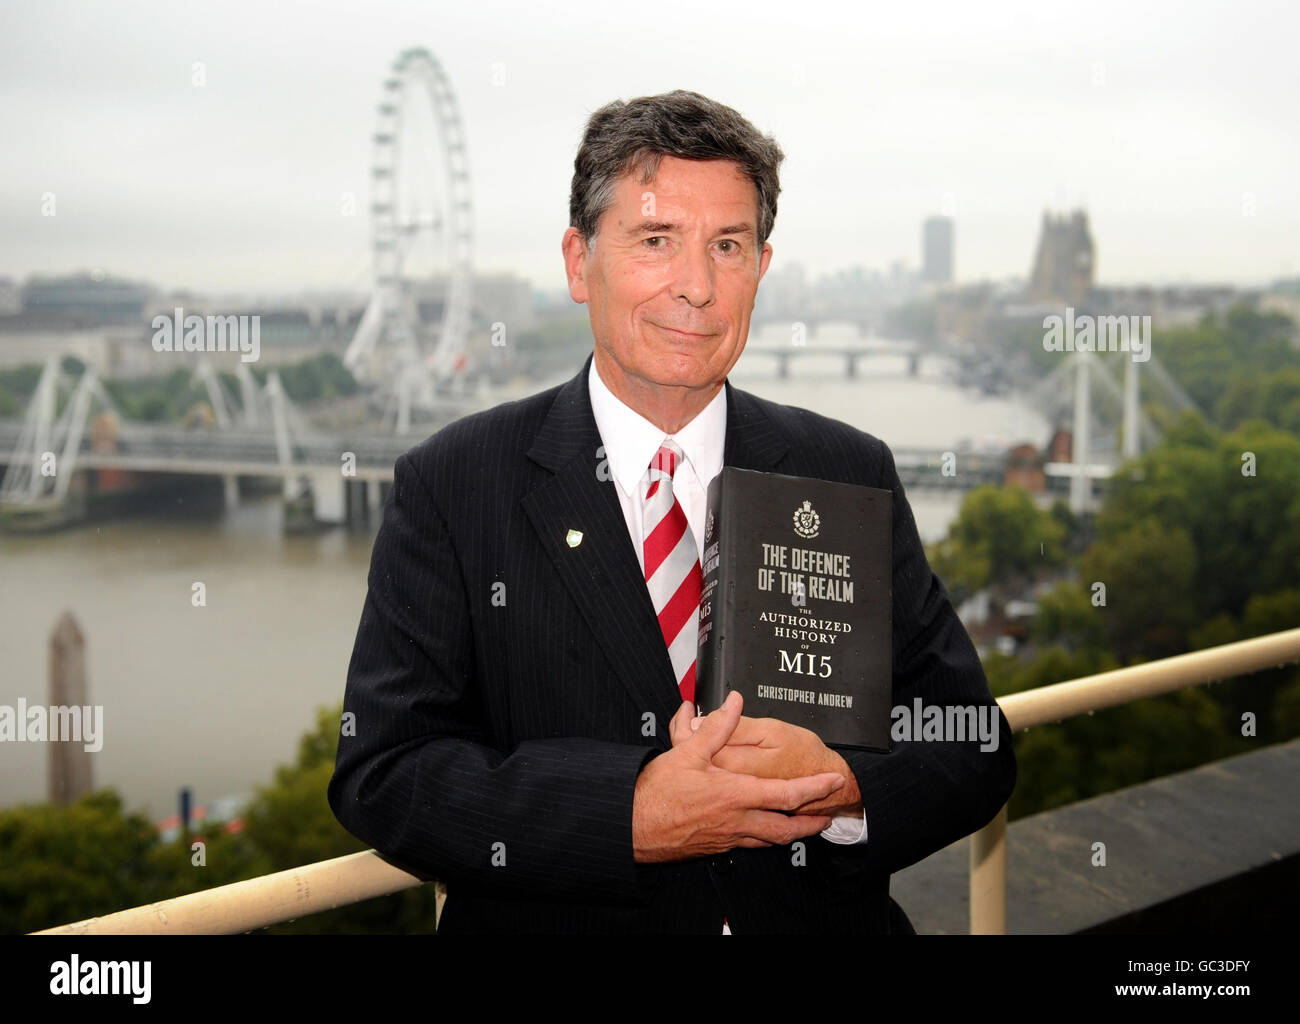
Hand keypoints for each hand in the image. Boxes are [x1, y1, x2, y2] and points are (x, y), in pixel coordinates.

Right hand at [632, 692, 846, 862]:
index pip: (787, 794)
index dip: (815, 788)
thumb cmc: (657, 791)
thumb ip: (718, 726)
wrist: (633, 827)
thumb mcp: (688, 752)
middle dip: (810, 824)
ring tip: (802, 827)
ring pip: (768, 841)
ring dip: (790, 834)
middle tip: (826, 818)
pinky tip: (761, 832)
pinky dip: (763, 839)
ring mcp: (727, 838)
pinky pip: (748, 845)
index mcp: (736, 795)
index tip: (834, 781)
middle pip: (786, 829)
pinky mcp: (714, 847)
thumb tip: (734, 701)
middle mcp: (737, 821)